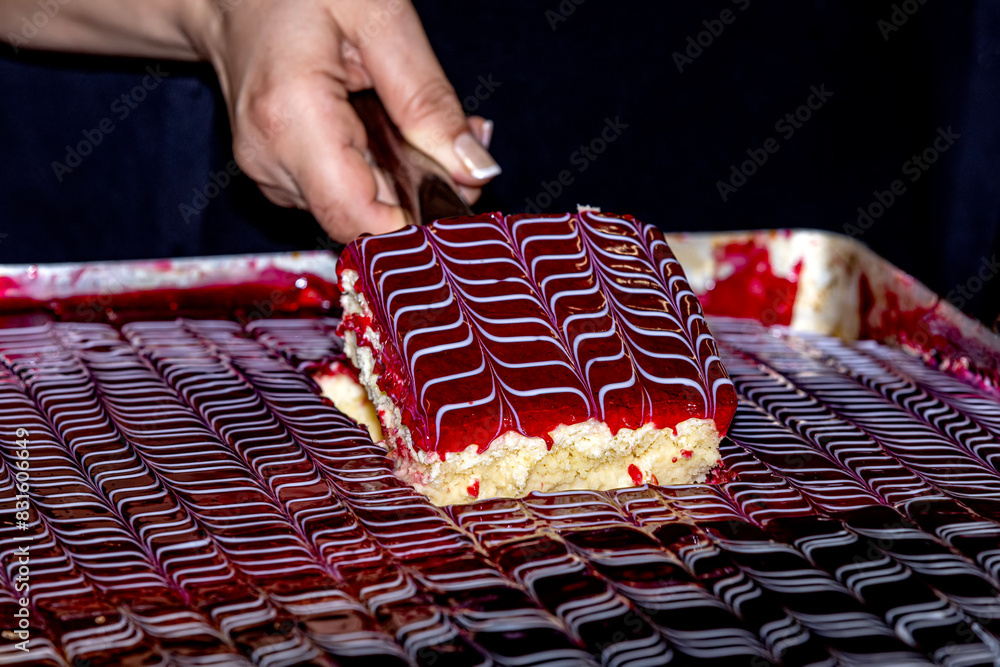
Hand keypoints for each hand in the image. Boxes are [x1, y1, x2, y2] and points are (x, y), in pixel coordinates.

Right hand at [197, 0, 500, 241]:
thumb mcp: (380, 19)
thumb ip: (429, 100)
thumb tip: (475, 171)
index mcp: (293, 120)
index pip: (363, 222)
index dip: (420, 222)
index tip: (462, 189)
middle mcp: (272, 160)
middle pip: (367, 219)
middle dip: (423, 190)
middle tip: (458, 135)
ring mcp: (268, 173)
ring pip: (358, 209)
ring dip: (401, 177)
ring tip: (411, 115)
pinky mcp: (277, 175)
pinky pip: (341, 192)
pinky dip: (375, 169)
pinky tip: (380, 125)